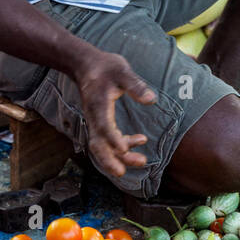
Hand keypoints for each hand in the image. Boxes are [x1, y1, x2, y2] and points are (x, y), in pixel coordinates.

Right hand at [73, 47, 154, 178]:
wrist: (87, 66)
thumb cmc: (106, 67)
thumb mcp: (122, 71)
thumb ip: (135, 85)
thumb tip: (151, 99)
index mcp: (98, 105)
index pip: (103, 126)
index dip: (112, 139)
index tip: (123, 148)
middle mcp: (94, 118)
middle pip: (97, 145)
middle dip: (109, 160)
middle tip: (123, 173)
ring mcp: (96, 122)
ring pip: (103, 147)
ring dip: (119, 158)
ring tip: (142, 161)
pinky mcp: (101, 123)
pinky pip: (108, 141)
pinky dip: (123, 145)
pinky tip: (141, 140)